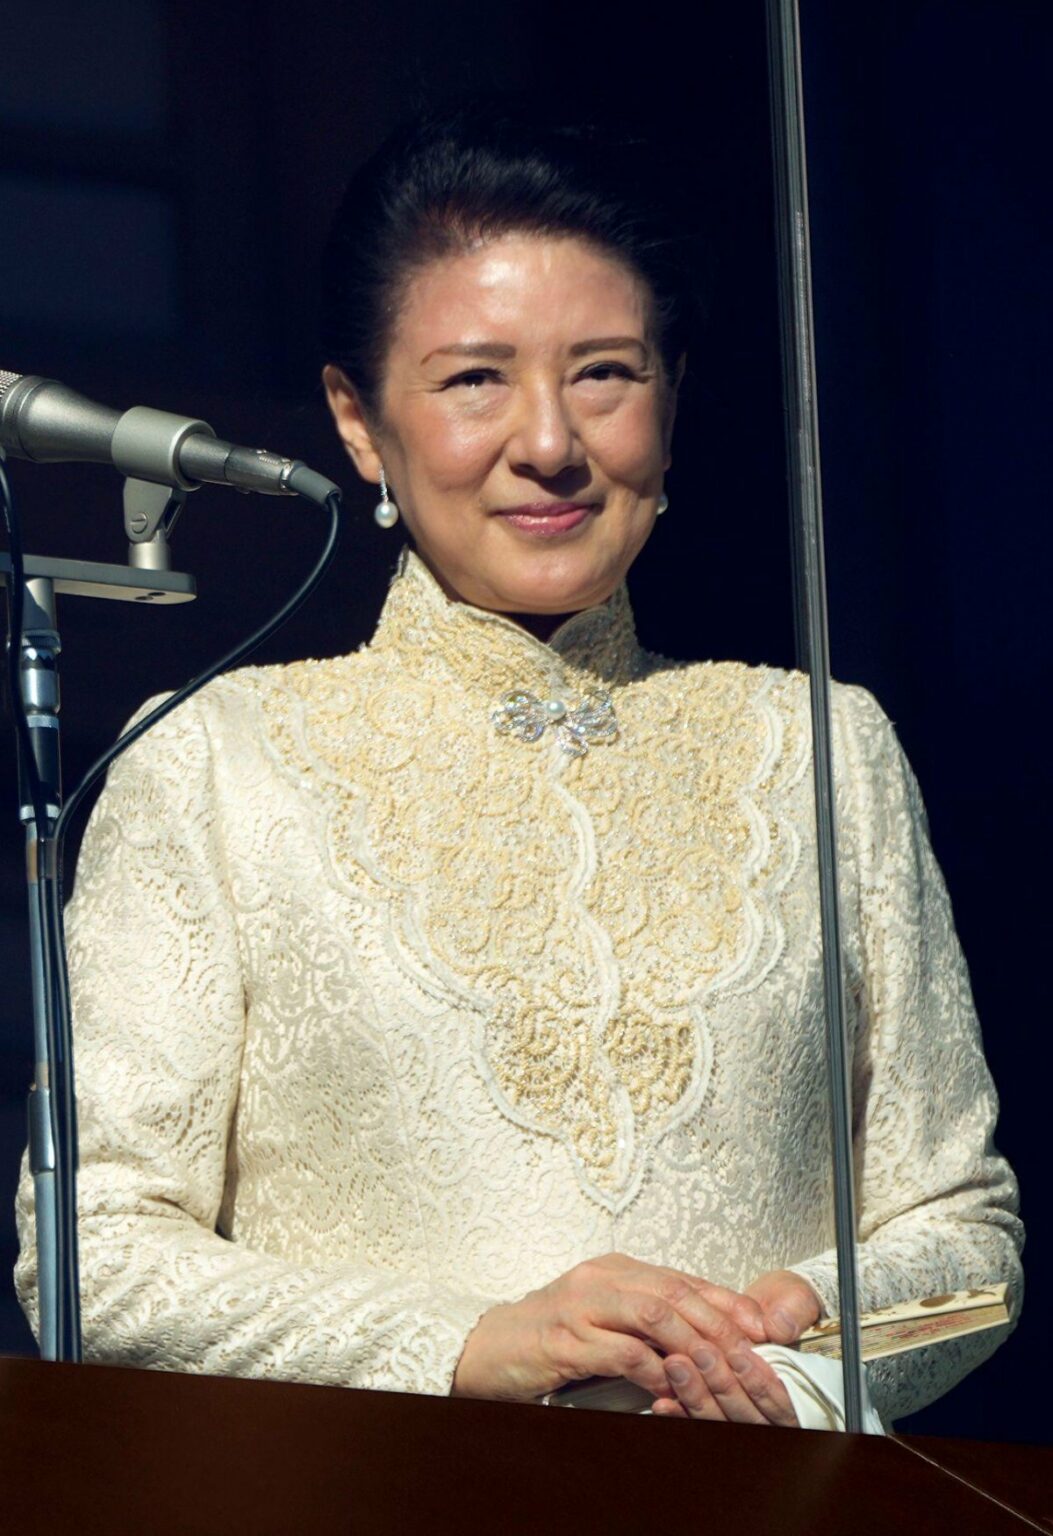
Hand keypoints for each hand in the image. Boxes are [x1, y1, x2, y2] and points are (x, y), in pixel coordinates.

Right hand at [451, 1252, 769, 1402]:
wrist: (488, 1348)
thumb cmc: (550, 1336)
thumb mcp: (602, 1316)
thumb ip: (643, 1319)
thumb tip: (701, 1335)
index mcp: (614, 1269)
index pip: (682, 1279)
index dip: (725, 1300)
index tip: (760, 1325)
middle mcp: (600, 1278)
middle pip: (674, 1292)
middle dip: (719, 1322)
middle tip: (751, 1351)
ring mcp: (580, 1306)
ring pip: (653, 1314)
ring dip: (692, 1343)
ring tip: (719, 1369)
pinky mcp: (563, 1340)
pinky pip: (620, 1351)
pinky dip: (652, 1369)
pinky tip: (670, 1385)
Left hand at [652, 1268, 822, 1425]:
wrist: (769, 1304)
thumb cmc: (787, 1305)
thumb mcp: (797, 1300)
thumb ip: (792, 1315)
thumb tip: (777, 1327)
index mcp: (794, 1393)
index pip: (779, 1402)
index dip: (760, 1383)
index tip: (739, 1356)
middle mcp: (765, 1411)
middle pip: (743, 1413)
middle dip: (720, 1383)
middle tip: (699, 1352)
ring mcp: (735, 1412)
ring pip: (715, 1417)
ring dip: (694, 1394)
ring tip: (674, 1364)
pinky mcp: (710, 1407)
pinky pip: (693, 1419)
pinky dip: (678, 1412)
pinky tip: (661, 1403)